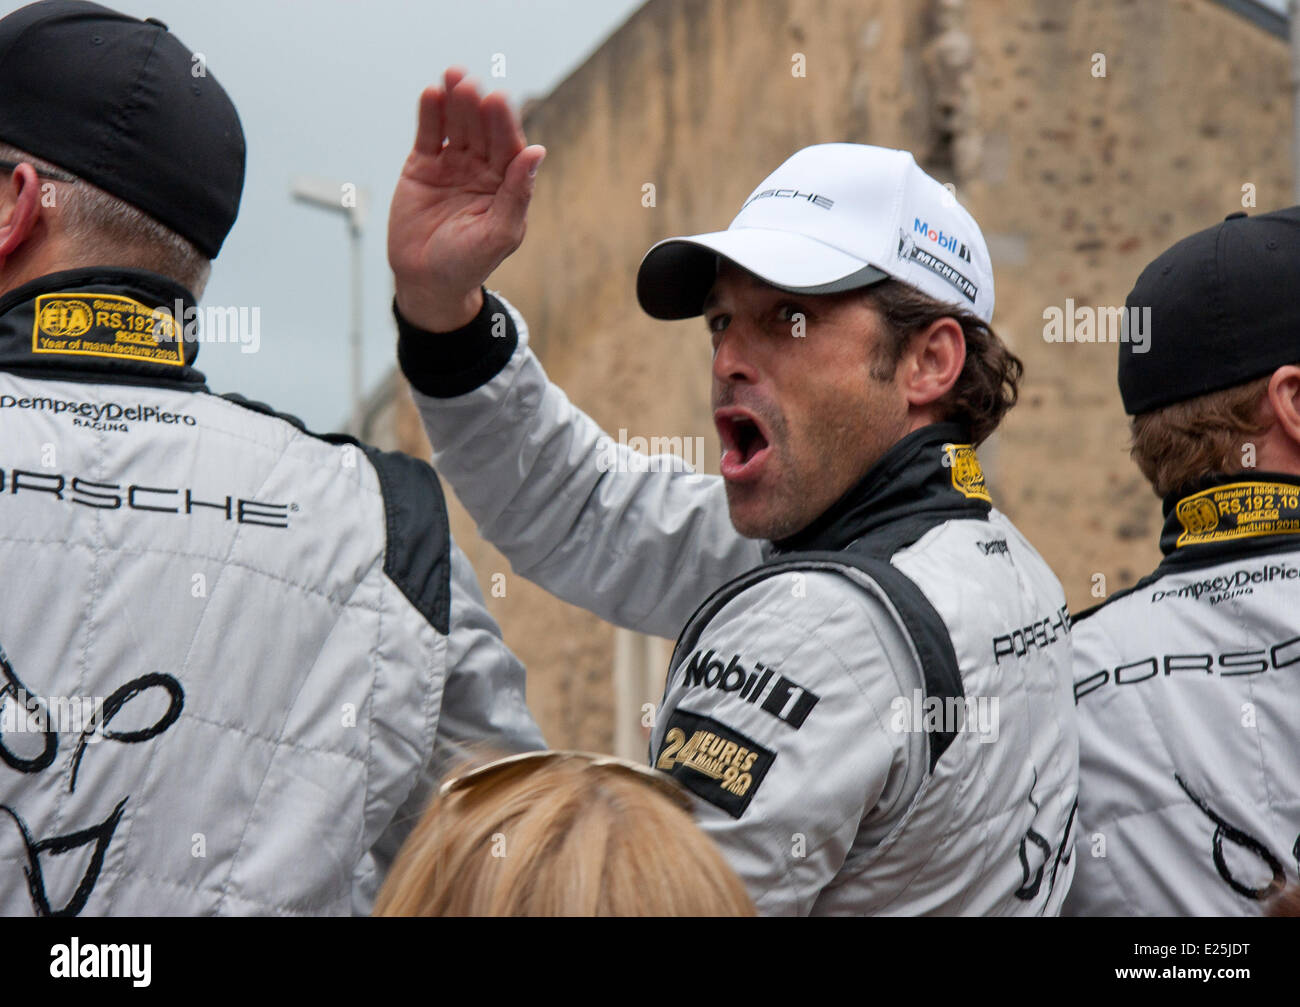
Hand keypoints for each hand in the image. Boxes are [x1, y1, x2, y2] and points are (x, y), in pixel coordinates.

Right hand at [388, 68, 545, 331]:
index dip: (503, 123)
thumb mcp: (499, 234)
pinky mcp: (423, 165)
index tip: (498, 100)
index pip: (508, 146)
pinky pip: (429, 134)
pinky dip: (430, 114)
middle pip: (482, 129)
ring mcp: (453, 164)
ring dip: (455, 101)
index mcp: (507, 184)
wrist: (426, 282)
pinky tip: (431, 94)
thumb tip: (537, 153)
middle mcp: (483, 168)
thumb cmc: (468, 264)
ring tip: (453, 78)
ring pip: (456, 125)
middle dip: (477, 106)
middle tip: (471, 85)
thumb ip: (517, 194)